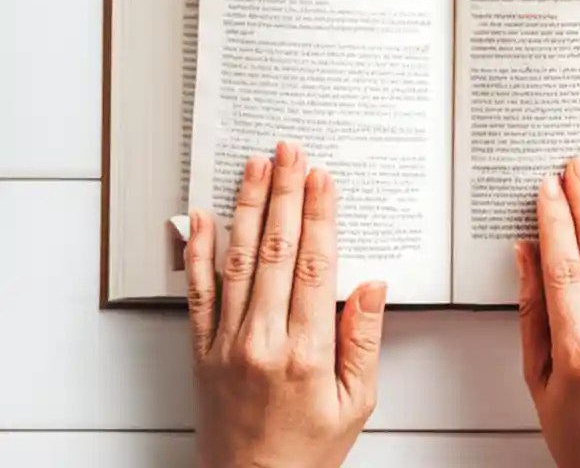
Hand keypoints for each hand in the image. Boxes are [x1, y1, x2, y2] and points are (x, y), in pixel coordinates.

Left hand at [184, 142, 386, 467]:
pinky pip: (197, 292)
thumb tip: (369, 288)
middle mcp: (260, 340)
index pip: (313, 265)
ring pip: (235, 261)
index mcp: (305, 352)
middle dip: (284, 193)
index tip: (323, 180)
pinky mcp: (201, 350)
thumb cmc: (307, 451)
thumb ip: (363, 341)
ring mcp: (226, 343)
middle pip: (274, 250)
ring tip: (254, 167)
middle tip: (290, 153)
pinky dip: (198, 251)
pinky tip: (203, 217)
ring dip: (245, 207)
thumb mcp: (356, 402)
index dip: (319, 216)